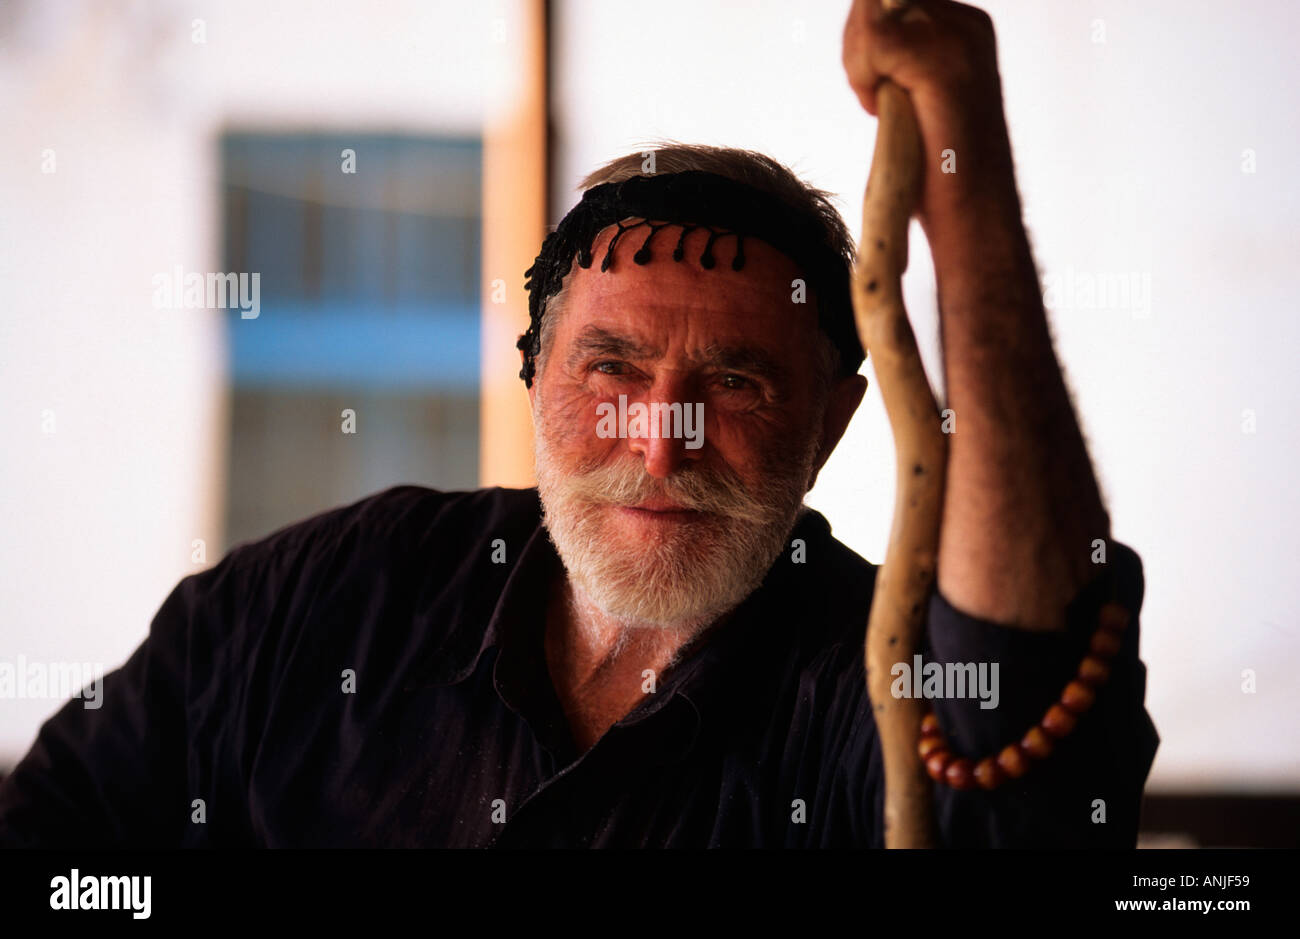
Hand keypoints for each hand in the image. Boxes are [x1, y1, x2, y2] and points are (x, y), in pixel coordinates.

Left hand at [842, 0, 1019, 238]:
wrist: (971, 215)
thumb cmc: (938, 170)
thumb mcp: (912, 96)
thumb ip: (894, 55)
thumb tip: (859, 24)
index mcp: (962, 27)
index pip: (889, 0)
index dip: (864, 38)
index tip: (877, 88)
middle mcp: (966, 25)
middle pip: (876, 0)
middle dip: (856, 46)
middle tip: (873, 97)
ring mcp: (958, 40)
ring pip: (872, 15)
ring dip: (858, 64)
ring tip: (879, 104)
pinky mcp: (942, 64)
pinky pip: (875, 40)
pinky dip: (862, 74)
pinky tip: (878, 108)